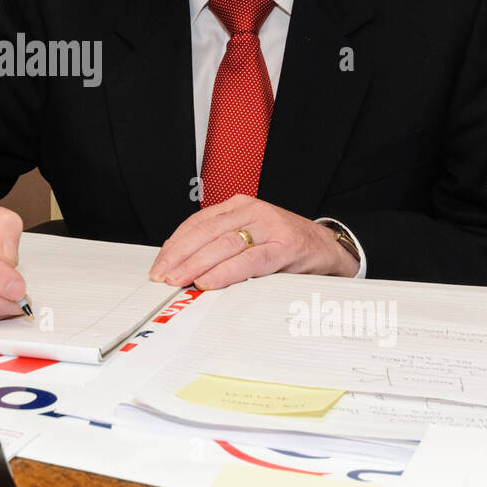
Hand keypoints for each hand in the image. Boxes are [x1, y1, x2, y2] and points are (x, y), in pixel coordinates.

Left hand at [149, 194, 358, 289]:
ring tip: (179, 280)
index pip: (197, 222)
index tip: (160, 264)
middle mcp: (252, 211)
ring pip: (224, 244)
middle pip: (206, 232)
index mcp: (239, 205)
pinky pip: (249, 260)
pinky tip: (209, 281)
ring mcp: (270, 227)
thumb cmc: (284, 244)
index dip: (175, 244)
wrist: (327, 247)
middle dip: (180, 256)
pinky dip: (225, 272)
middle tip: (163, 276)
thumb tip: (182, 264)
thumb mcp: (249, 234)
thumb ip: (221, 243)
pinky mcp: (285, 247)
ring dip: (196, 264)